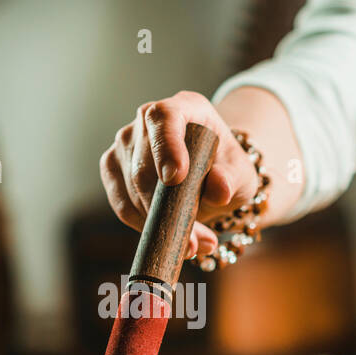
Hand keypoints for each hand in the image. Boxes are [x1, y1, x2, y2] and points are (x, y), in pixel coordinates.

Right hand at [99, 90, 260, 259]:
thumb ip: (232, 179)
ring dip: (160, 223)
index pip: (164, 117)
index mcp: (185, 108)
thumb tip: (218, 190)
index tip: (175, 179)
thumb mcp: (242, 174)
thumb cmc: (229, 169)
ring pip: (130, 187)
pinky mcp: (114, 170)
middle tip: (197, 240)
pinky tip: (172, 241)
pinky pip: (122, 204)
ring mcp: (126, 143)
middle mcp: (148, 120)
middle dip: (167, 207)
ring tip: (196, 245)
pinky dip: (145, 227)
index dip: (166, 146)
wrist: (215, 179)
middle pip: (144, 163)